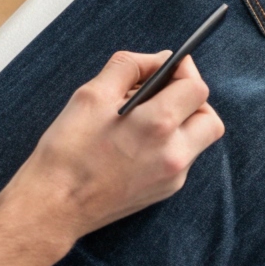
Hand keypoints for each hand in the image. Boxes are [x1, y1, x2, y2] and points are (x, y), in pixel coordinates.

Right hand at [0, 50, 224, 253]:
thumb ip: (129, 67)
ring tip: (146, 118)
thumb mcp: (91, 94)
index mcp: (157, 125)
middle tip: (163, 92)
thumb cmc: (67, 150)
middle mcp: (174, 154)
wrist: (55, 205)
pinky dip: (169, 143)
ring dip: (182, 121)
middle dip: (192, 99)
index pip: (196, 88)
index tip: (168, 66)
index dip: (184, 70)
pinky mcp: (166, 190)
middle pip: (209, 118)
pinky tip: (138, 143)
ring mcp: (173, 177)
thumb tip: (159, 60)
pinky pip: (182, 158)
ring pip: (198, 139)